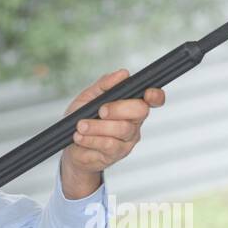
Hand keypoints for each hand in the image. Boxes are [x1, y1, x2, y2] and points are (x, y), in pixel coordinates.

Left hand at [60, 68, 164, 196]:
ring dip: (97, 126)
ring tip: (81, 125)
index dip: (156, 96)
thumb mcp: (89, 97)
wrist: (71, 146)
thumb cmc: (83, 118)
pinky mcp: (118, 153)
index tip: (147, 93)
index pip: (153, 100)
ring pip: (122, 129)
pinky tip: (79, 136)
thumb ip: (105, 84)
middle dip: (118, 108)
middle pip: (140, 111)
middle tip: (100, 111)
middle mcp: (134, 122)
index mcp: (131, 105)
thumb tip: (123, 73)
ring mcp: (128, 139)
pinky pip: (109, 144)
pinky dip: (91, 139)